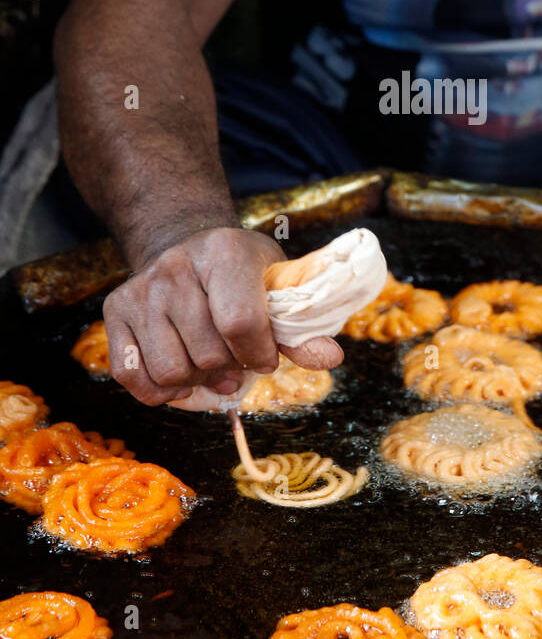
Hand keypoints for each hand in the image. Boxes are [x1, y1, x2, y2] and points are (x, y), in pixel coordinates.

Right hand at [102, 227, 342, 405]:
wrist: (187, 247)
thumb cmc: (242, 273)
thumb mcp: (276, 287)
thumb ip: (300, 328)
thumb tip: (330, 358)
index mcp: (225, 251)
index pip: (241, 323)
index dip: (259, 355)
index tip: (265, 357)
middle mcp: (175, 266)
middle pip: (207, 354)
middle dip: (230, 369)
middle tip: (235, 358)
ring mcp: (140, 289)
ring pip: (171, 371)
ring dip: (197, 381)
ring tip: (209, 364)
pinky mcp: (114, 311)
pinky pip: (133, 376)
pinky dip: (159, 390)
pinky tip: (180, 373)